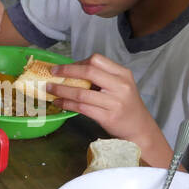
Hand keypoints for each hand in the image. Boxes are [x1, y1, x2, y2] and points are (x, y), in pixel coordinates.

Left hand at [46, 53, 164, 150]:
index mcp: (123, 74)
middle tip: (52, 73)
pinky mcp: (108, 117)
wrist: (139, 128)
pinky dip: (67, 104)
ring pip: (82, 92)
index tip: (64, 67)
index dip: (77, 62)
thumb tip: (71, 72)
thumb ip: (102, 77)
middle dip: (67, 71)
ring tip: (49, 89)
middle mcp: (120, 86)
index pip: (97, 60)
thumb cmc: (126, 106)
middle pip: (89, 72)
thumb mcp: (120, 86)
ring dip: (62, 90)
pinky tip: (59, 102)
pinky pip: (82, 108)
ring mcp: (114, 102)